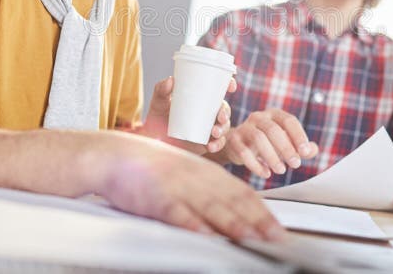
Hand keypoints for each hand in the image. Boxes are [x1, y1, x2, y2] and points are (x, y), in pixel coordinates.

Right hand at [98, 132, 285, 241]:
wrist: (114, 154)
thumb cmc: (150, 167)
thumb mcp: (184, 172)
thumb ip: (206, 190)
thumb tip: (232, 213)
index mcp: (205, 171)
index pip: (242, 192)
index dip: (263, 211)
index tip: (278, 229)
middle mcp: (197, 177)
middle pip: (233, 200)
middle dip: (258, 221)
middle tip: (278, 238)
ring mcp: (178, 186)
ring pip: (212, 207)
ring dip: (235, 224)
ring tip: (254, 238)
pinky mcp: (157, 197)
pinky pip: (179, 213)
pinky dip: (194, 225)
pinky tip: (207, 236)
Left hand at [142, 76, 232, 154]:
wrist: (152, 140)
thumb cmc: (157, 117)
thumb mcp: (158, 102)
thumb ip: (161, 89)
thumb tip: (171, 80)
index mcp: (200, 98)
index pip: (219, 89)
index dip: (229, 85)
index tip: (231, 86)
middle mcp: (207, 112)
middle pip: (224, 109)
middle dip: (226, 112)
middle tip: (220, 117)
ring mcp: (208, 128)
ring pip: (224, 126)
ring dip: (223, 129)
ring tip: (214, 132)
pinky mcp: (206, 143)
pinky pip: (218, 143)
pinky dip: (217, 144)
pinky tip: (210, 146)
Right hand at [219, 108, 317, 178]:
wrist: (237, 145)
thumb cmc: (267, 143)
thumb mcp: (286, 143)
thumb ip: (301, 147)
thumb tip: (313, 150)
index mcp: (274, 115)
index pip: (289, 120)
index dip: (298, 136)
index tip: (305, 152)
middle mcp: (258, 117)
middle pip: (273, 129)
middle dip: (286, 148)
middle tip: (296, 164)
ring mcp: (244, 127)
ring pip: (258, 138)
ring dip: (272, 156)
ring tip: (281, 170)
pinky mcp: (234, 140)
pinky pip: (244, 152)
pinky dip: (256, 165)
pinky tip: (266, 173)